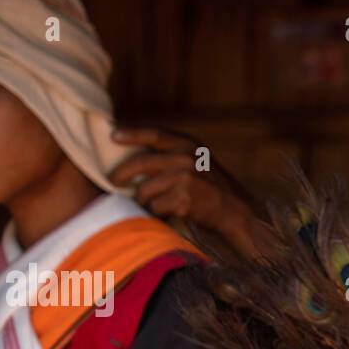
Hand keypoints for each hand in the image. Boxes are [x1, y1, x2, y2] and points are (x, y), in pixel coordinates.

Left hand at [109, 127, 257, 242]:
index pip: (155, 134)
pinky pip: (156, 206)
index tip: (112, 136)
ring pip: (146, 189)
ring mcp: (185, 178)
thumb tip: (137, 154)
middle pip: (142, 163)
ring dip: (143, 200)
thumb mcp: (197, 161)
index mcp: (189, 144)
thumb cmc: (212, 188)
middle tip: (113, 181)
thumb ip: (173, 154)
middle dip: (122, 173)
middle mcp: (186, 158)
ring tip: (150, 205)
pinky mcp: (184, 199)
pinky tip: (166, 214)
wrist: (235, 211)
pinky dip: (157, 213)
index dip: (132, 134)